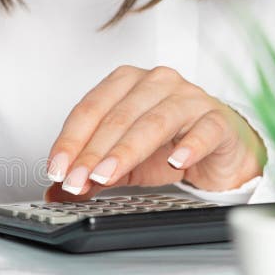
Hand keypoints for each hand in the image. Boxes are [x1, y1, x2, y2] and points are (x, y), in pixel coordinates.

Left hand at [45, 66, 264, 200]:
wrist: (218, 148)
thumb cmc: (167, 145)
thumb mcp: (121, 162)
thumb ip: (90, 173)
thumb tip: (56, 191)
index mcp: (124, 83)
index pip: (89, 110)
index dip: (70, 141)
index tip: (57, 169)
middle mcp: (155, 83)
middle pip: (117, 118)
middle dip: (92, 153)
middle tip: (76, 181)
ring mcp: (188, 98)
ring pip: (153, 122)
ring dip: (126, 151)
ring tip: (107, 174)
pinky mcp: (217, 119)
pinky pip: (204, 130)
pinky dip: (189, 146)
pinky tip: (176, 161)